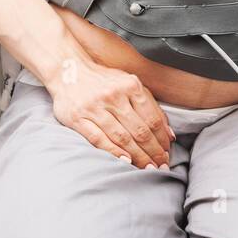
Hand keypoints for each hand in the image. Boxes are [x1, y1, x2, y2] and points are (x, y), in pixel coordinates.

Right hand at [46, 58, 174, 169]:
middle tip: (161, 166)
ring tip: (147, 167)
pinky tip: (125, 161)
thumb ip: (151, 107)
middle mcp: (114, 96)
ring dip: (138, 156)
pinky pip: (99, 139)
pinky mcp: (78, 118)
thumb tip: (169, 135)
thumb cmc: (104, 81)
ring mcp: (95, 107)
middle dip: (153, 151)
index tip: (167, 152)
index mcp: (131, 85)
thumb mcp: (130, 85)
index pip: (152, 118)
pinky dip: (113, 151)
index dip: (162, 139)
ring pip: (122, 137)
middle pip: (139, 130)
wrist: (69, 70)